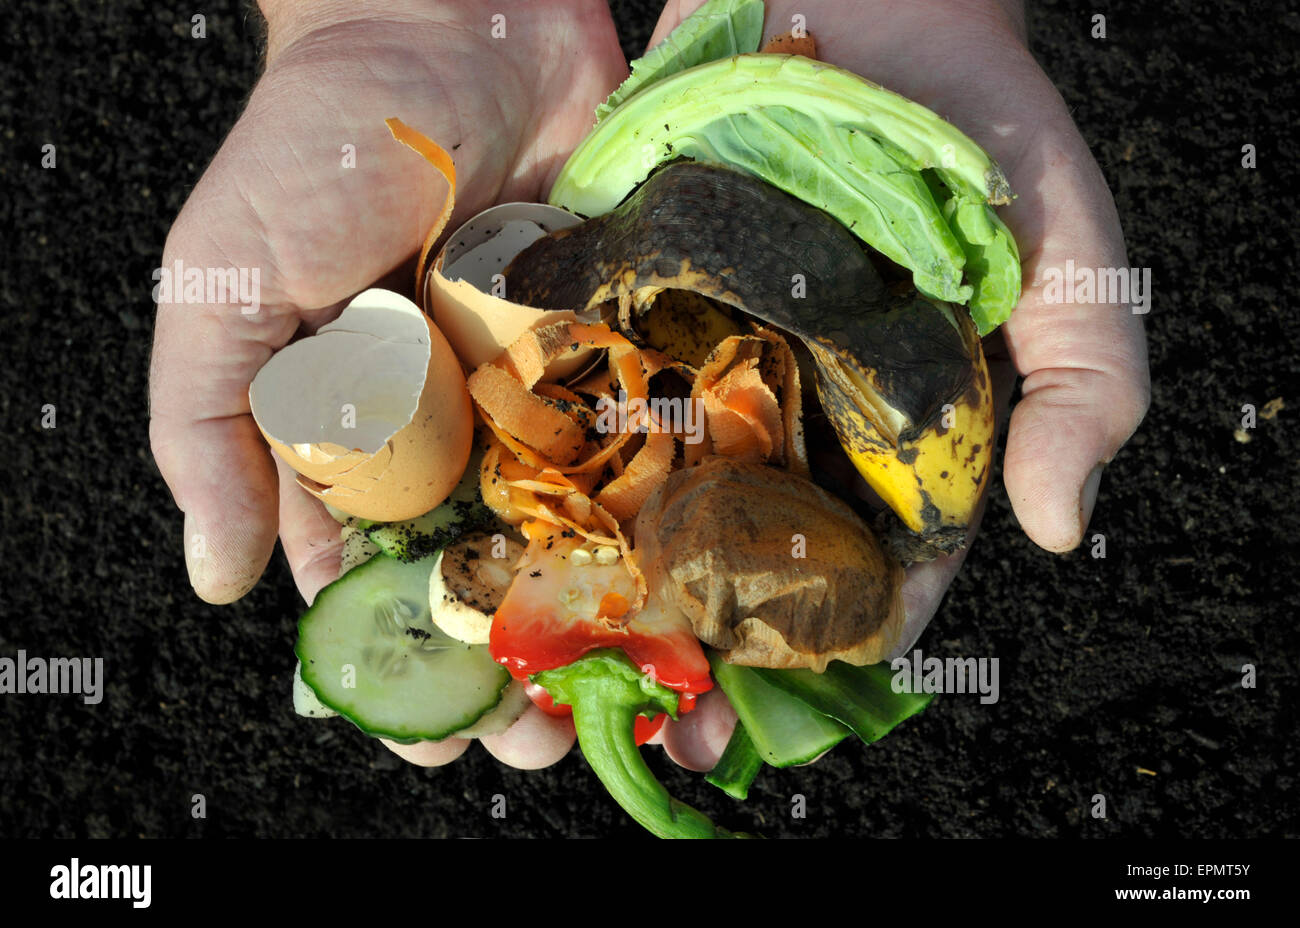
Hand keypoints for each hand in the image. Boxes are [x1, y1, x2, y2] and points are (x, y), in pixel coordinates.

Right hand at [148, 0, 627, 765]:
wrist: (448, 22)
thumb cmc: (316, 147)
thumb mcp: (224, 286)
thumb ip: (210, 429)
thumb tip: (220, 578)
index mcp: (358, 439)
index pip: (376, 584)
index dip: (401, 668)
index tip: (435, 739)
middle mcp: (460, 433)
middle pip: (492, 579)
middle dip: (515, 667)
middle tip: (545, 737)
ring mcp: (549, 396)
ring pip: (582, 535)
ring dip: (603, 622)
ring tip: (629, 693)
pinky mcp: (622, 348)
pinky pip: (648, 446)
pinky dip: (670, 515)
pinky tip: (696, 582)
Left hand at [643, 0, 1149, 765]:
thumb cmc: (979, 130)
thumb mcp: (1063, 249)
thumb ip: (1079, 380)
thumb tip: (1054, 522)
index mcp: (902, 430)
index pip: (881, 558)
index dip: (845, 634)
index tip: (795, 692)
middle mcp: (800, 412)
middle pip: (758, 553)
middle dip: (714, 640)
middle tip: (668, 713)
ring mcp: (715, 361)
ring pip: (669, 493)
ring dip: (628, 579)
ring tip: (584, 654)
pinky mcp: (641, 300)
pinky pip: (602, 390)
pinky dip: (568, 455)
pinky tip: (528, 520)